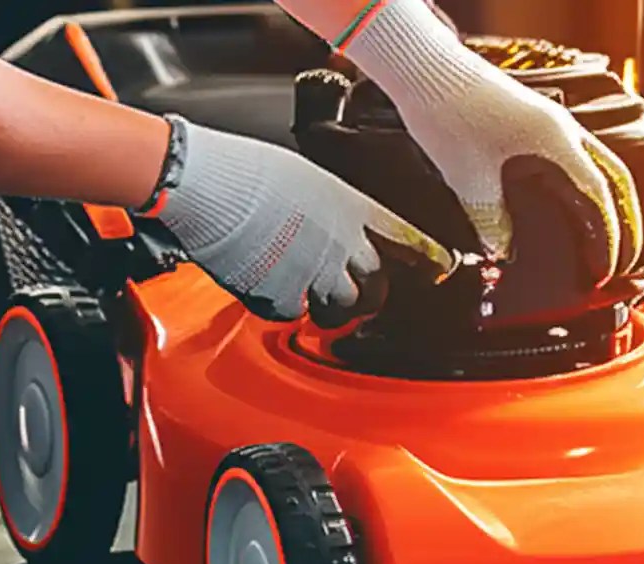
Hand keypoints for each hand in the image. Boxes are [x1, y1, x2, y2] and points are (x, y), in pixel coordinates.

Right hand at [149, 117, 456, 324]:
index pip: (407, 240)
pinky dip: (283, 306)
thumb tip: (338, 226)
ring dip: (328, 307)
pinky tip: (268, 285)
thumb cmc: (243, 170)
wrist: (201, 179)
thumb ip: (333, 208)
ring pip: (341, 309)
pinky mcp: (281, 293)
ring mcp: (314, 270)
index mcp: (351, 207)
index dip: (429, 259)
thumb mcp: (307, 177)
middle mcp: (341, 241)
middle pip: (377, 287)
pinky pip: (293, 313)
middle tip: (354, 296)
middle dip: (369, 297)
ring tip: (307, 292)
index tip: (442, 269)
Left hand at [343, 0, 643, 287]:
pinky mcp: (538, 121)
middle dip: (626, 222)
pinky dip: (588, 186)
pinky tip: (576, 206)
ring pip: (601, 166)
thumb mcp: (469, 181)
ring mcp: (554, 123)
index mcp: (556, 142)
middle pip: (615, 179)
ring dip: (610, 203)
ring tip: (609, 239)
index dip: (609, 235)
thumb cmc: (448, 116)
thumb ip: (491, 222)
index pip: (598, 195)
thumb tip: (503, 253)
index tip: (606, 267)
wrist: (427, 71)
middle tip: (624, 260)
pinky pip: (579, 157)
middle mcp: (564, 130)